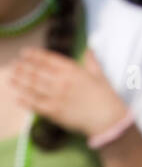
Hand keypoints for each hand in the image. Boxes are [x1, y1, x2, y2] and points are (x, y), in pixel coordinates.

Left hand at [11, 47, 126, 139]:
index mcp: (73, 69)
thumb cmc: (104, 95)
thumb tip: (88, 49)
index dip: (35, 55)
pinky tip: (17, 98)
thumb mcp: (98, 73)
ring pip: (34, 87)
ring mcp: (56, 97)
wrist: (106, 118)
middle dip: (24, 68)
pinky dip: (25, 101)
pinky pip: (36, 105)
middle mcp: (62, 81)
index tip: (24, 53)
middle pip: (37, 72)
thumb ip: (91, 60)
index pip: (49, 59)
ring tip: (11, 77)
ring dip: (21, 82)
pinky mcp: (54, 112)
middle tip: (13, 65)